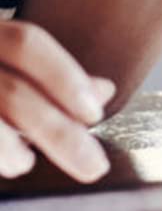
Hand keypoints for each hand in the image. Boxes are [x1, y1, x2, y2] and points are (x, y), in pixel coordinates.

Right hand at [0, 22, 113, 182]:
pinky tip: (4, 162)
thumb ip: (45, 79)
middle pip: (10, 89)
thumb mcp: (1, 65)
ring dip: (2, 141)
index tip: (96, 113)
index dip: (63, 75)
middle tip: (93, 167)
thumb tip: (103, 92)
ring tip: (25, 165)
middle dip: (57, 130)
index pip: (26, 43)